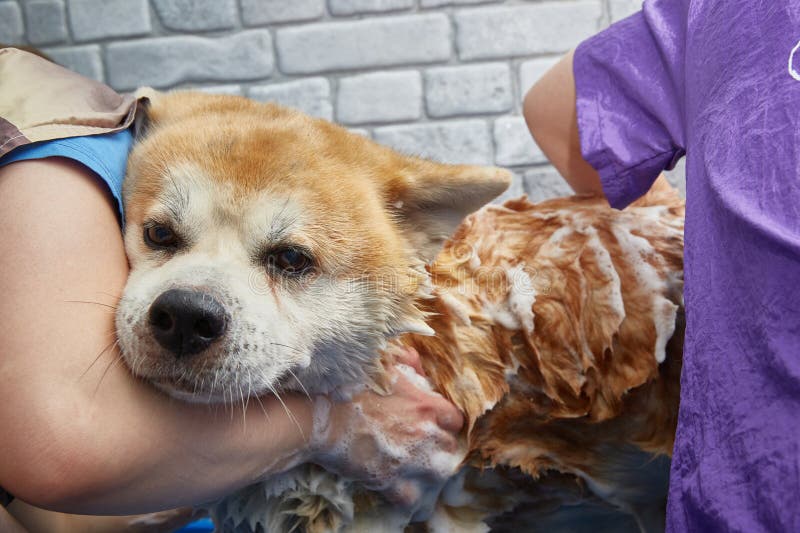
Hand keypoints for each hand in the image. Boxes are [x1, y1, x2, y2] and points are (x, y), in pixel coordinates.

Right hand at [308, 347, 464, 512]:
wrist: (322, 416)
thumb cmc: (350, 386)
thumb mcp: (381, 364)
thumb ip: (406, 361)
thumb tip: (416, 359)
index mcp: (426, 406)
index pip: (455, 420)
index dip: (446, 422)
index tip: (435, 422)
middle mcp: (424, 434)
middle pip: (450, 447)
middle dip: (441, 446)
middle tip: (426, 444)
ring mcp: (408, 459)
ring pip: (439, 474)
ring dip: (432, 471)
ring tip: (420, 468)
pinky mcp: (388, 480)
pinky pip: (411, 498)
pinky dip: (408, 495)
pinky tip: (400, 487)